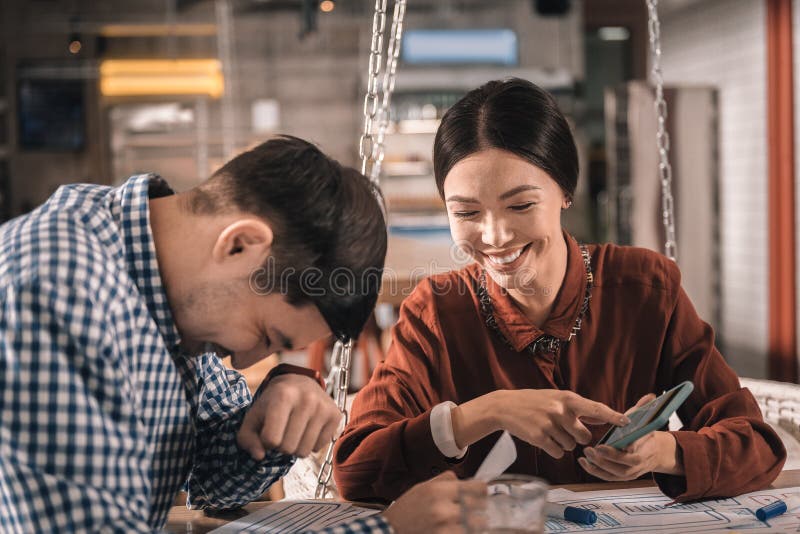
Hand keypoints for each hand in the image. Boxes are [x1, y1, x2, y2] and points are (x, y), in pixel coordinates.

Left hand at [237, 373, 341, 458]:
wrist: (300, 383)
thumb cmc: (272, 403)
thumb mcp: (253, 416)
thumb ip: (247, 439)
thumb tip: (260, 456)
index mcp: (283, 395)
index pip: (271, 439)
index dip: (266, 441)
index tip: (268, 429)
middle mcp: (307, 399)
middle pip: (288, 448)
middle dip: (280, 445)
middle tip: (282, 430)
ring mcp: (324, 407)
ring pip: (304, 452)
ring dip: (295, 447)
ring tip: (293, 431)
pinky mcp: (335, 415)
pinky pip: (318, 448)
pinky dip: (310, 444)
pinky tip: (307, 429)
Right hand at [383, 471, 486, 533]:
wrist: (390, 532)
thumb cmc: (406, 511)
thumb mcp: (422, 487)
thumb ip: (446, 481)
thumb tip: (465, 479)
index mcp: (438, 491)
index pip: (478, 488)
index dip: (482, 490)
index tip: (482, 494)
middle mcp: (444, 509)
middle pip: (481, 507)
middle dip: (477, 508)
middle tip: (470, 510)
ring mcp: (446, 528)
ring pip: (478, 525)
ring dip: (473, 524)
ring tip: (461, 522)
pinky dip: (464, 531)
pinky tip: (454, 528)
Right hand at [452, 389, 629, 458]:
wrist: (505, 406)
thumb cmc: (534, 402)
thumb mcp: (557, 398)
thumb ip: (580, 409)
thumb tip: (603, 416)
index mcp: (567, 398)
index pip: (596, 408)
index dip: (613, 417)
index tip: (628, 423)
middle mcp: (560, 410)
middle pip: (584, 436)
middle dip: (578, 437)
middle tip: (564, 429)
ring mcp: (549, 424)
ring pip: (570, 446)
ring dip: (563, 443)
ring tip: (548, 430)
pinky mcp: (539, 438)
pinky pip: (558, 452)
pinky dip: (553, 449)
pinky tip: (543, 438)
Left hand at [579, 394, 684, 480]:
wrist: (654, 453)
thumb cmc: (645, 434)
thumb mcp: (646, 420)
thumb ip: (645, 408)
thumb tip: (651, 396)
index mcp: (644, 449)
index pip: (634, 452)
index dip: (622, 450)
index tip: (609, 445)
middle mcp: (638, 464)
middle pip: (623, 466)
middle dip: (607, 459)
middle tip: (592, 449)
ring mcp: (630, 472)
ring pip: (614, 474)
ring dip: (598, 466)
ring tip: (585, 454)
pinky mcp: (621, 477)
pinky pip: (607, 477)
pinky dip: (595, 471)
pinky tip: (583, 462)